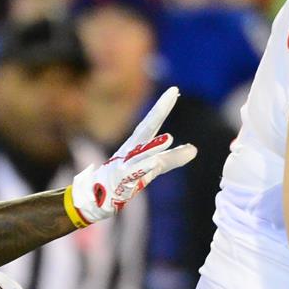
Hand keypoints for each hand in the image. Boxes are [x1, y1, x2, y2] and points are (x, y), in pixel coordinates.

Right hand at [66, 86, 199, 228]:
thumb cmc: (122, 179)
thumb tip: (194, 149)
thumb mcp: (149, 167)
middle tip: (173, 92)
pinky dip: (144, 168)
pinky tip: (154, 162)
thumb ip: (171, 158)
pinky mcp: (120, 181)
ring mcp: (123, 165)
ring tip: (170, 138)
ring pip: (142, 154)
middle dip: (159, 111)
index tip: (175, 90)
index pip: (151, 123)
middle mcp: (129, 151)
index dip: (162, 107)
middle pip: (146, 128)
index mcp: (135, 145)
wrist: (93, 198)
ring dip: (154, 147)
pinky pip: (134, 174)